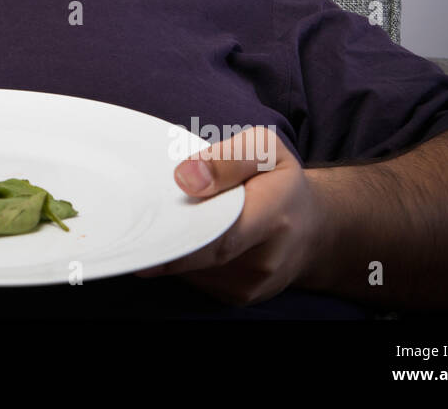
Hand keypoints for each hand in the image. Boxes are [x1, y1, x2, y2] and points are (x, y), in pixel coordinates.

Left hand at [133, 125, 328, 305]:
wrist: (314, 229)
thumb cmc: (282, 182)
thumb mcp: (265, 150)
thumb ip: (228, 158)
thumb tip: (186, 177)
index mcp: (272, 217)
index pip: (219, 236)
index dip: (177, 239)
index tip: (143, 234)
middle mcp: (263, 261)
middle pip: (198, 256)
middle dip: (163, 239)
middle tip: (132, 222)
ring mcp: (250, 286)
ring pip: (191, 269)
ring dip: (173, 245)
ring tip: (169, 217)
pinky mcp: (237, 297)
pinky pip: (195, 278)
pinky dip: (184, 257)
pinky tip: (187, 235)